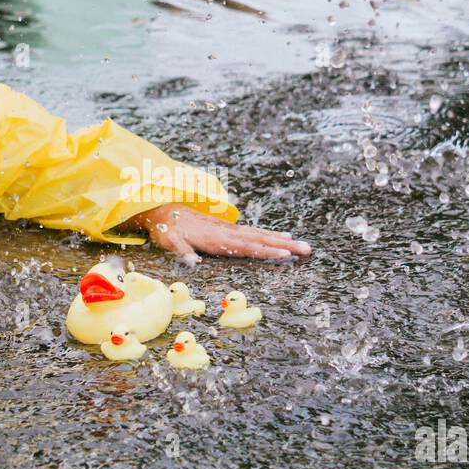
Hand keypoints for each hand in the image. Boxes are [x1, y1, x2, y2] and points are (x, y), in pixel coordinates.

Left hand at [122, 203, 310, 264]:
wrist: (161, 206)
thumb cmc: (165, 227)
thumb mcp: (168, 240)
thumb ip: (181, 250)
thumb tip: (192, 262)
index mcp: (215, 238)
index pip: (245, 246)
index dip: (265, 251)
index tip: (284, 254)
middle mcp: (226, 232)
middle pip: (260, 240)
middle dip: (284, 245)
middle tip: (307, 249)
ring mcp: (229, 229)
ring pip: (260, 235)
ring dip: (281, 240)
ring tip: (302, 245)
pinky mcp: (228, 228)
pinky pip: (253, 232)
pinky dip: (269, 234)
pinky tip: (281, 236)